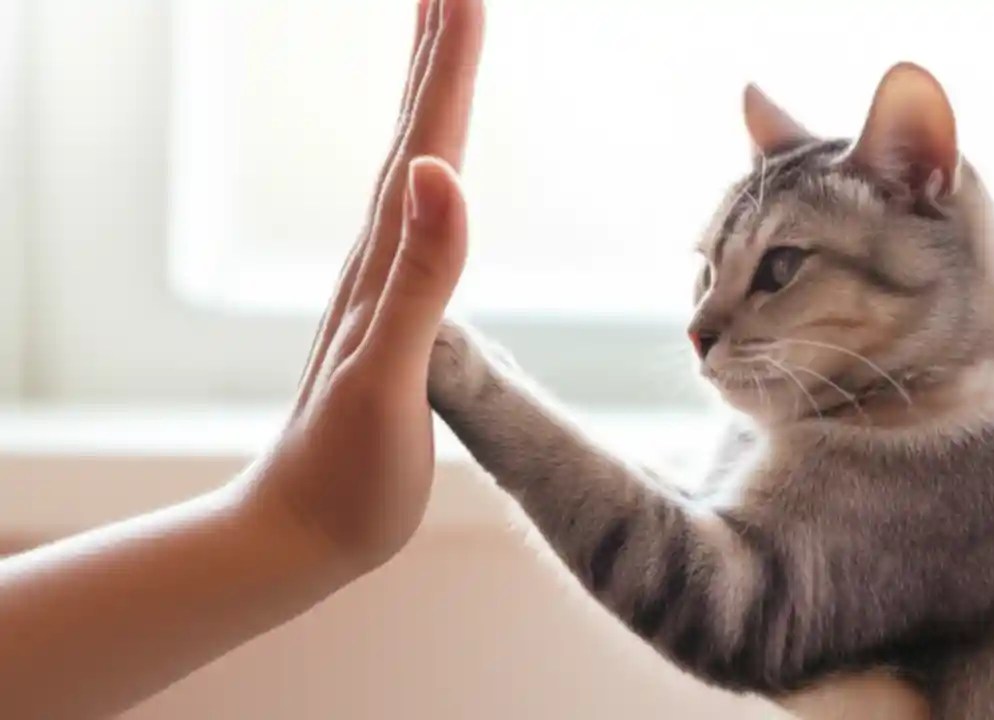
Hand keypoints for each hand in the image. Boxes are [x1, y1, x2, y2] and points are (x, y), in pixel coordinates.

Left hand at [241, 0, 483, 573]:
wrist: (300, 531)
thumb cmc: (347, 472)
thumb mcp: (387, 376)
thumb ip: (419, 276)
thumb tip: (438, 171)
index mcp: (383, 260)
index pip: (425, 140)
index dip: (450, 63)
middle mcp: (378, 255)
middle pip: (414, 133)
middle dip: (438, 51)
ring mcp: (382, 279)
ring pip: (413, 163)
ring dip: (430, 94)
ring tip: (446, 41)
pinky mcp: (392, 308)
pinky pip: (416, 213)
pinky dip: (430, 164)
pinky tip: (434, 165)